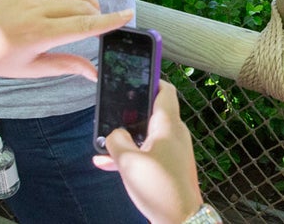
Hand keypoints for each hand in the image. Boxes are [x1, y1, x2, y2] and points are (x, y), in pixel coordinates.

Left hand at [0, 0, 130, 79]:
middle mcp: (35, 9)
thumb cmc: (0, 60)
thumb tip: (94, 74)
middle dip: (98, 15)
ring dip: (87, 0)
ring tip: (85, 13)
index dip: (110, 20)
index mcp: (38, 34)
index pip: (84, 24)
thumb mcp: (34, 69)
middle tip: (99, 25)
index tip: (129, 15)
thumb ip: (68, 66)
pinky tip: (68, 2)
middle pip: (83, 6)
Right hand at [94, 82, 204, 223]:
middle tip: (112, 108)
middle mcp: (174, 134)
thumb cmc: (161, 188)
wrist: (179, 219)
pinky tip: (106, 162)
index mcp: (169, 124)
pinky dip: (130, 154)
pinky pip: (146, 153)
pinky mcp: (168, 167)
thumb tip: (114, 135)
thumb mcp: (129, 162)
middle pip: (152, 112)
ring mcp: (172, 151)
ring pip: (146, 134)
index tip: (136, 74)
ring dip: (126, 136)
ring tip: (103, 138)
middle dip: (130, 110)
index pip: (166, 90)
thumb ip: (117, 141)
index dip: (152, 79)